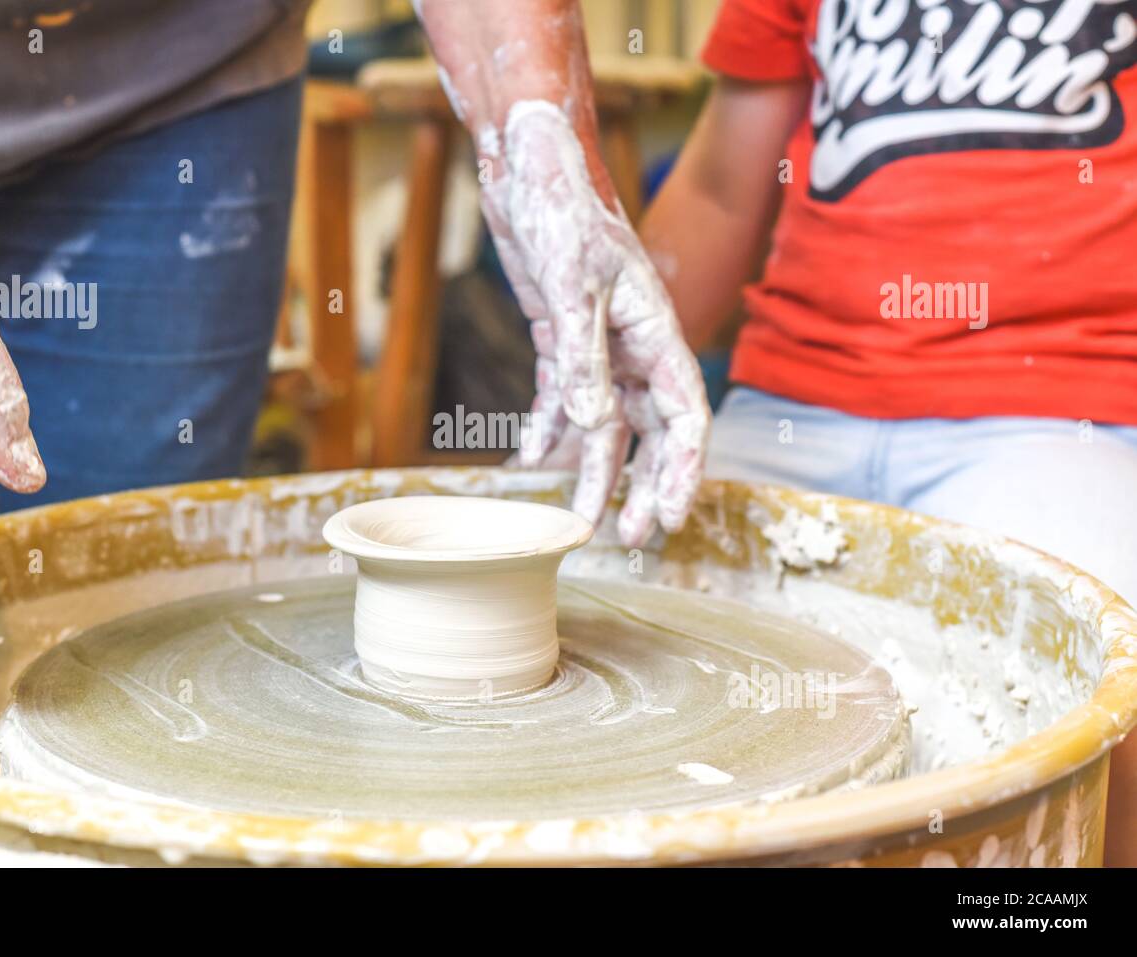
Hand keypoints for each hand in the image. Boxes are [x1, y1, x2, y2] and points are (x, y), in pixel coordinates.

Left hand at [480, 100, 709, 545]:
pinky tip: (529, 459)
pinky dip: (546, 429)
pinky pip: (559, 397)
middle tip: (625, 536)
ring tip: (578, 518)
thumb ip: (582, 359)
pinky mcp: (561, 336)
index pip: (684, 415)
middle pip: (649, 430)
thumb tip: (591, 428)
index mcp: (656, 332)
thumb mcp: (571, 286)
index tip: (665, 518)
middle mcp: (634, 345)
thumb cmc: (563, 213)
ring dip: (593, 469)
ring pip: (604, 422)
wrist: (532, 168)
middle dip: (640, 485)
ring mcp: (598, 343)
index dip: (681, 471)